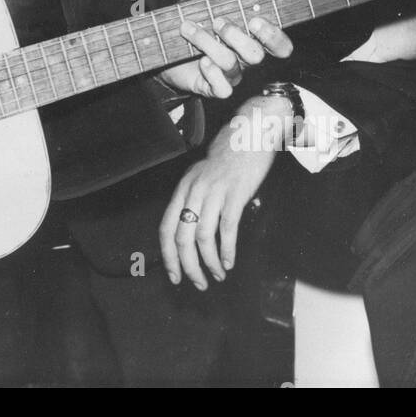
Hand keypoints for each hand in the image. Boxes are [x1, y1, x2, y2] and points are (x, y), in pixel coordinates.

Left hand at [156, 0, 292, 97]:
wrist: (164, 45)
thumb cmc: (193, 21)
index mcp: (251, 36)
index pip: (280, 44)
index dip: (274, 36)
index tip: (254, 20)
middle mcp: (244, 57)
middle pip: (257, 55)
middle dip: (237, 37)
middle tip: (217, 22)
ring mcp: (230, 73)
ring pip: (230, 64)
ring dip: (208, 43)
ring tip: (189, 30)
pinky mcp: (213, 87)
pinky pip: (223, 89)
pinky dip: (212, 74)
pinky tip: (202, 61)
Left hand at [159, 96, 282, 288]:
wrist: (249, 133)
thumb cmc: (227, 159)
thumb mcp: (202, 177)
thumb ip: (195, 200)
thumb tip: (189, 233)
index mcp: (183, 189)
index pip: (166, 228)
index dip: (168, 255)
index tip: (174, 275)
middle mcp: (193, 191)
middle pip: (182, 237)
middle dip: (188, 266)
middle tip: (198, 283)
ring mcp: (214, 192)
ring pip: (203, 237)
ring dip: (209, 262)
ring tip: (217, 275)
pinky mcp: (235, 194)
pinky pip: (227, 229)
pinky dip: (227, 250)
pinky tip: (229, 262)